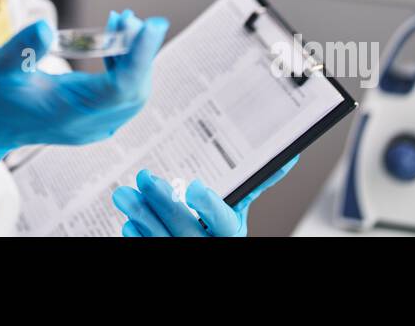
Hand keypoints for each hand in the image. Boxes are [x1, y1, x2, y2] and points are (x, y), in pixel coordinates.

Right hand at [0, 10, 167, 175]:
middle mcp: (82, 124)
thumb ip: (22, 46)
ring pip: (130, 97)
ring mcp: (86, 126)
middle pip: (133, 93)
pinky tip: (112, 44)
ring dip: (135, 60)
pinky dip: (124, 70)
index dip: (140, 57)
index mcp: (65, 112)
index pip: (119, 89)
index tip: (149, 26)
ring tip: (123, 24)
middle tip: (133, 19)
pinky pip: (118, 98)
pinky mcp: (84, 120)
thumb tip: (45, 28)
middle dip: (142, 54)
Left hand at [111, 156, 297, 236]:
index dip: (209, 206)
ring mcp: (184, 254)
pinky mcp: (163, 258)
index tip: (193, 186)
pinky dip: (138, 236)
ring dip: (142, 216)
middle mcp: (209, 247)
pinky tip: (129, 221)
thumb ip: (256, 184)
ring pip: (161, 240)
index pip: (223, 221)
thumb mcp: (238, 210)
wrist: (207, 253)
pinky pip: (147, 252)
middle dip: (163, 202)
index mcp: (230, 233)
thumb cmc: (220, 229)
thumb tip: (289, 156)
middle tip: (145, 176)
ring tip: (125, 193)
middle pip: (185, 229)